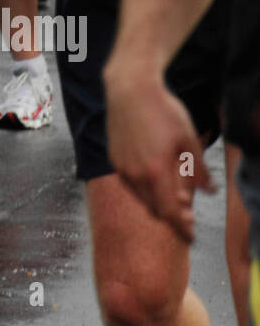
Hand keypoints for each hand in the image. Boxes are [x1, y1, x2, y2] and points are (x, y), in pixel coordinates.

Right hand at [105, 70, 211, 242]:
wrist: (130, 88)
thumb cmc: (162, 110)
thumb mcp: (188, 139)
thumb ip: (199, 170)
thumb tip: (210, 191)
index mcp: (156, 172)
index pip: (169, 213)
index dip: (181, 228)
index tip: (191, 237)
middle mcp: (136, 174)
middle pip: (154, 209)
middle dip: (172, 217)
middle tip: (188, 215)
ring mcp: (122, 166)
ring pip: (141, 198)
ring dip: (157, 203)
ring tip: (175, 196)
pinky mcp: (114, 158)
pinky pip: (131, 183)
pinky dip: (145, 189)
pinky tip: (156, 179)